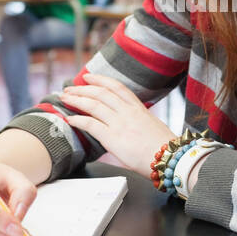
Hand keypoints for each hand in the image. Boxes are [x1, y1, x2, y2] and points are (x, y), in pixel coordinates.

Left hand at [58, 73, 174, 171]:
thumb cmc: (166, 148)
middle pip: (101, 93)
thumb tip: (130, 124)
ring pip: (93, 105)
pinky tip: (70, 119)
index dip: (100, 79)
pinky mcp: (113, 138)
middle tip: (69, 88)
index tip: (89, 76)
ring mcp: (120, 124)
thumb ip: (139, 121)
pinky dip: (78, 120)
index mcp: (139, 108)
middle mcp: (128, 112)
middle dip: (83, 89)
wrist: (171, 158)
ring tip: (65, 99)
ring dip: (76, 100)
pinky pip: (91, 124)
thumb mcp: (153, 127)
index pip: (117, 87)